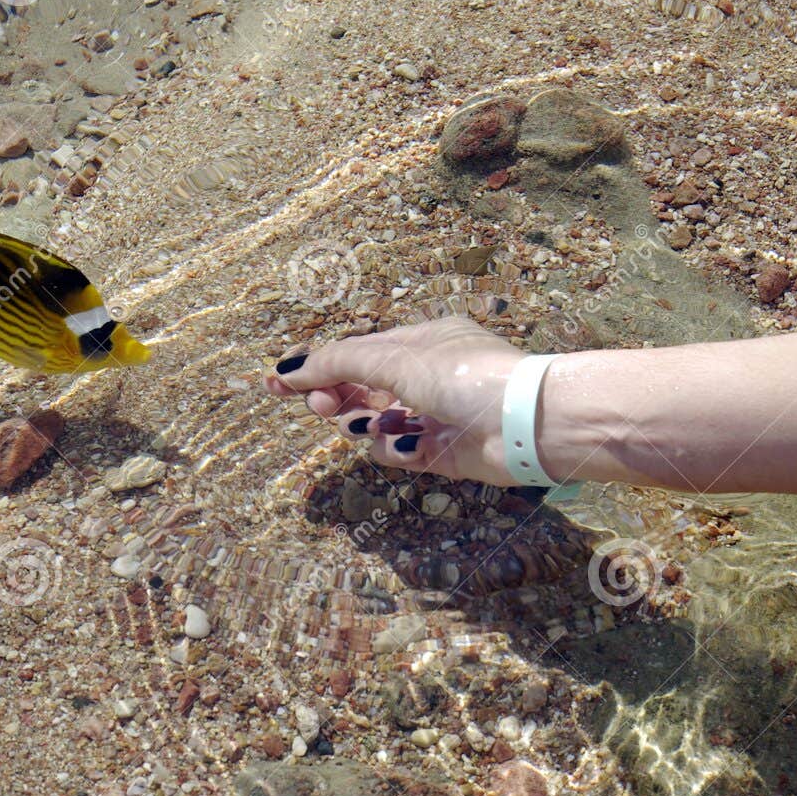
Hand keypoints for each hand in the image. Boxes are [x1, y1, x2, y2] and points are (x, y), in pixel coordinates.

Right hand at [264, 316, 527, 484]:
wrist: (522, 422)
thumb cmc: (463, 375)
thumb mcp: (391, 357)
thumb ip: (336, 362)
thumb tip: (287, 370)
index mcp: (417, 343)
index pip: (354, 354)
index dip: (314, 369)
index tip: (274, 384)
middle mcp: (423, 377)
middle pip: (358, 390)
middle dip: (336, 398)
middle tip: (323, 406)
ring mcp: (430, 415)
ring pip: (372, 425)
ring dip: (364, 426)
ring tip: (370, 425)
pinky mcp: (437, 452)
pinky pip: (396, 451)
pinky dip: (396, 449)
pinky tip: (410, 445)